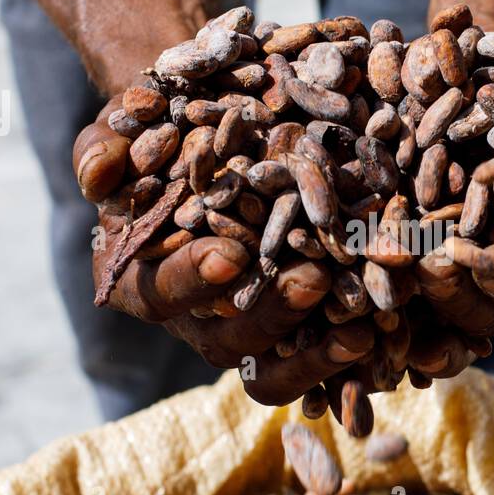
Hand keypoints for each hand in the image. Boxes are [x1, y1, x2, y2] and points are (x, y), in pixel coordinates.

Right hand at [74, 102, 374, 405]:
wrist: (213, 135)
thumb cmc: (158, 131)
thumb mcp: (125, 129)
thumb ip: (104, 148)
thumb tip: (98, 172)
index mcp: (142, 280)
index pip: (160, 292)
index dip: (191, 278)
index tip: (227, 254)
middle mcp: (195, 318)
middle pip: (230, 340)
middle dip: (272, 314)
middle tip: (313, 280)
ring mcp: (248, 329)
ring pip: (280, 365)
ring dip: (321, 354)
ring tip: (363, 328)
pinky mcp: (298, 329)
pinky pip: (326, 355)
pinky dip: (358, 351)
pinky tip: (394, 330)